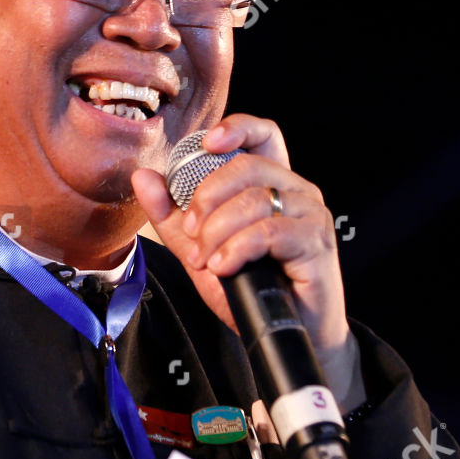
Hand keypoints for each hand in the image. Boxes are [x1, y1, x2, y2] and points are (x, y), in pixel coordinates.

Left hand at [131, 114, 349, 353]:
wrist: (280, 331)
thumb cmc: (248, 286)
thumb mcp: (199, 248)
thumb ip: (171, 214)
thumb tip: (143, 176)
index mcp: (271, 183)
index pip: (263, 134)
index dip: (236, 128)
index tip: (206, 143)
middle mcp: (295, 190)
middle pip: (247, 166)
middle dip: (207, 196)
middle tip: (192, 231)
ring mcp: (309, 213)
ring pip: (254, 200)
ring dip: (218, 231)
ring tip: (208, 260)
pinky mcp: (316, 241)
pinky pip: (268, 232)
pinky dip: (237, 249)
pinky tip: (224, 267)